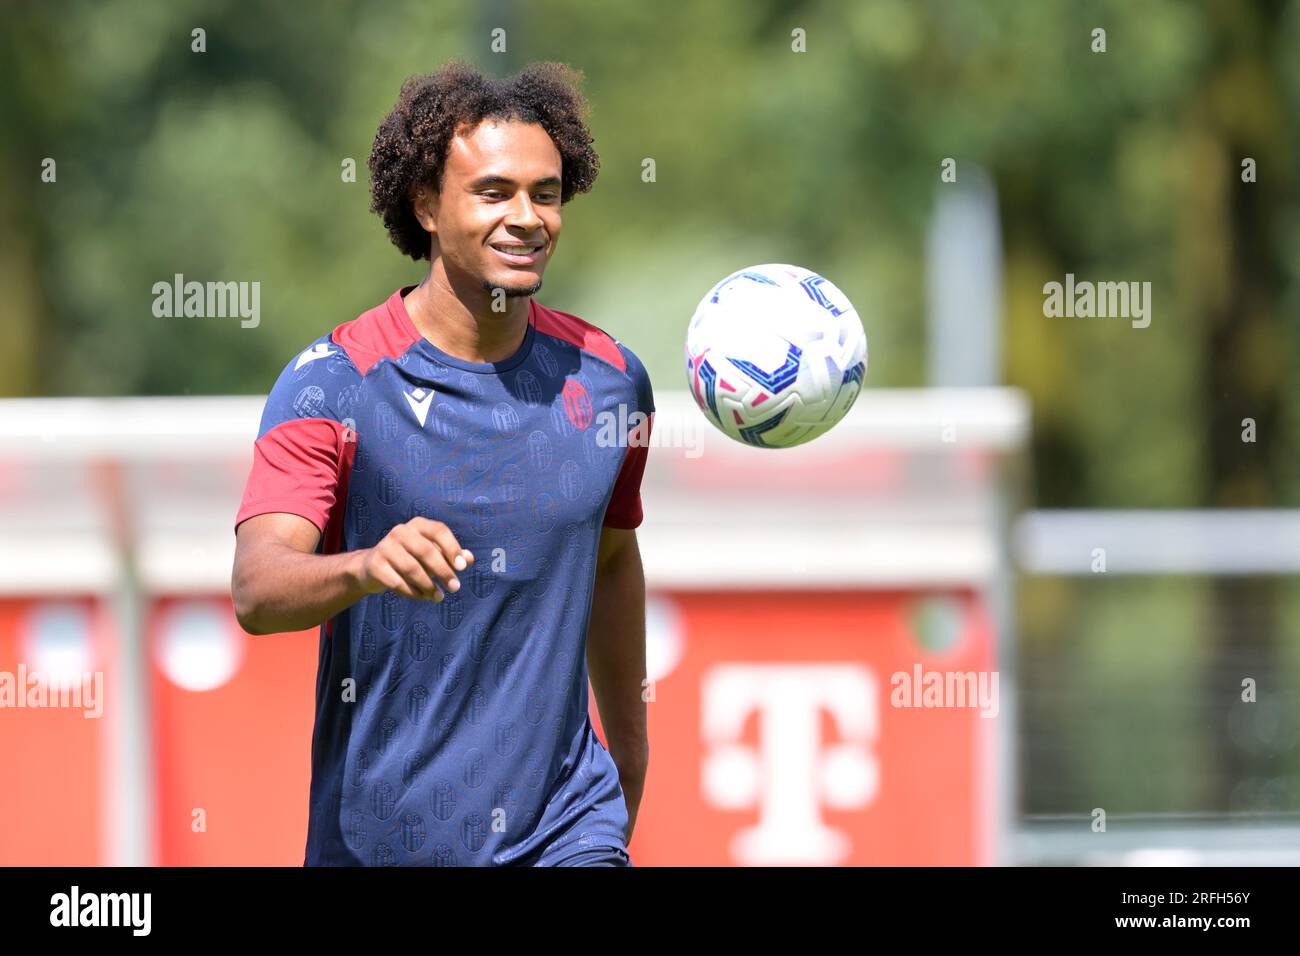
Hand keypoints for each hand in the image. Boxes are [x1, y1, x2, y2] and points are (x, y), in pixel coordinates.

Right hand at [357, 517, 473, 600]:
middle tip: (455, 587)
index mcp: (418, 525)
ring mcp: (385, 547)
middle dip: (443, 571)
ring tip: (439, 597)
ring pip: (412, 569)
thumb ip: (452, 555)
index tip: (462, 567)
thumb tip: (469, 558)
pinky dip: (413, 592)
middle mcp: (400, 531)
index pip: (439, 531)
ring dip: (429, 586)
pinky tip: (423, 597)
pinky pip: (398, 582)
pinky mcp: (375, 565)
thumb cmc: (411, 559)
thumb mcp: (432, 555)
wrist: (373, 567)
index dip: (452, 548)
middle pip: (427, 551)